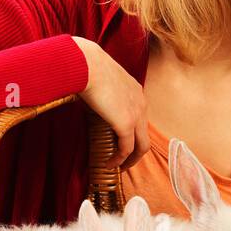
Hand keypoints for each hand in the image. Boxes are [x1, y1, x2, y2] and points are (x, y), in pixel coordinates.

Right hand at [72, 37, 148, 170]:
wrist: (87, 63)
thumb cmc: (87, 67)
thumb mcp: (100, 79)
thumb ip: (100, 90)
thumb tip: (85, 98)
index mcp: (136, 91)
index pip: (140, 118)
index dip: (132, 134)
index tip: (120, 142)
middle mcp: (141, 103)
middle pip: (145, 135)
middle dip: (135, 152)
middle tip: (122, 161)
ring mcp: (136, 114)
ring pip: (141, 146)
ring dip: (130, 159)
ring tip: (117, 167)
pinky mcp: (126, 124)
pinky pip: (127, 148)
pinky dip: (120, 159)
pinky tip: (110, 164)